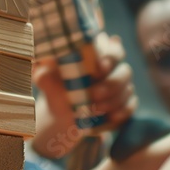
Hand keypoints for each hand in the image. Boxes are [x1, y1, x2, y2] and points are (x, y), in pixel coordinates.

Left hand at [32, 32, 136, 157]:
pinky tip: (107, 120)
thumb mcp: (46, 77)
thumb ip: (44, 70)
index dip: (111, 56)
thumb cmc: (55, 86)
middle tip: (95, 95)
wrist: (60, 111)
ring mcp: (122, 86)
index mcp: (97, 53)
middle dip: (112, 84)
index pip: (114, 48)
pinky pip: (129, 109)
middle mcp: (114, 67)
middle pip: (125, 71)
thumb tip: (40, 66)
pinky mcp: (125, 104)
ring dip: (113, 101)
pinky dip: (118, 116)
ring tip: (96, 109)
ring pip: (128, 90)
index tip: (99, 68)